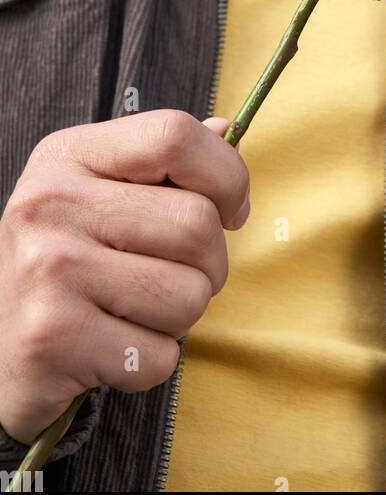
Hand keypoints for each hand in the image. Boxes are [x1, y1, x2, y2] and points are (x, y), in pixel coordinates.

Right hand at [0, 110, 248, 444]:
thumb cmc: (67, 263)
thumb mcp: (102, 192)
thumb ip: (165, 161)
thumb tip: (227, 133)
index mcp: (68, 155)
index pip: (174, 135)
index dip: (226, 174)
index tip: (231, 209)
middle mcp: (50, 203)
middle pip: (197, 224)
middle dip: (209, 264)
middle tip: (173, 276)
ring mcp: (47, 270)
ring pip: (188, 296)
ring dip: (179, 318)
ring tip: (135, 311)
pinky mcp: (51, 338)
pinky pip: (159, 356)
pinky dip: (150, 361)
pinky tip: (111, 348)